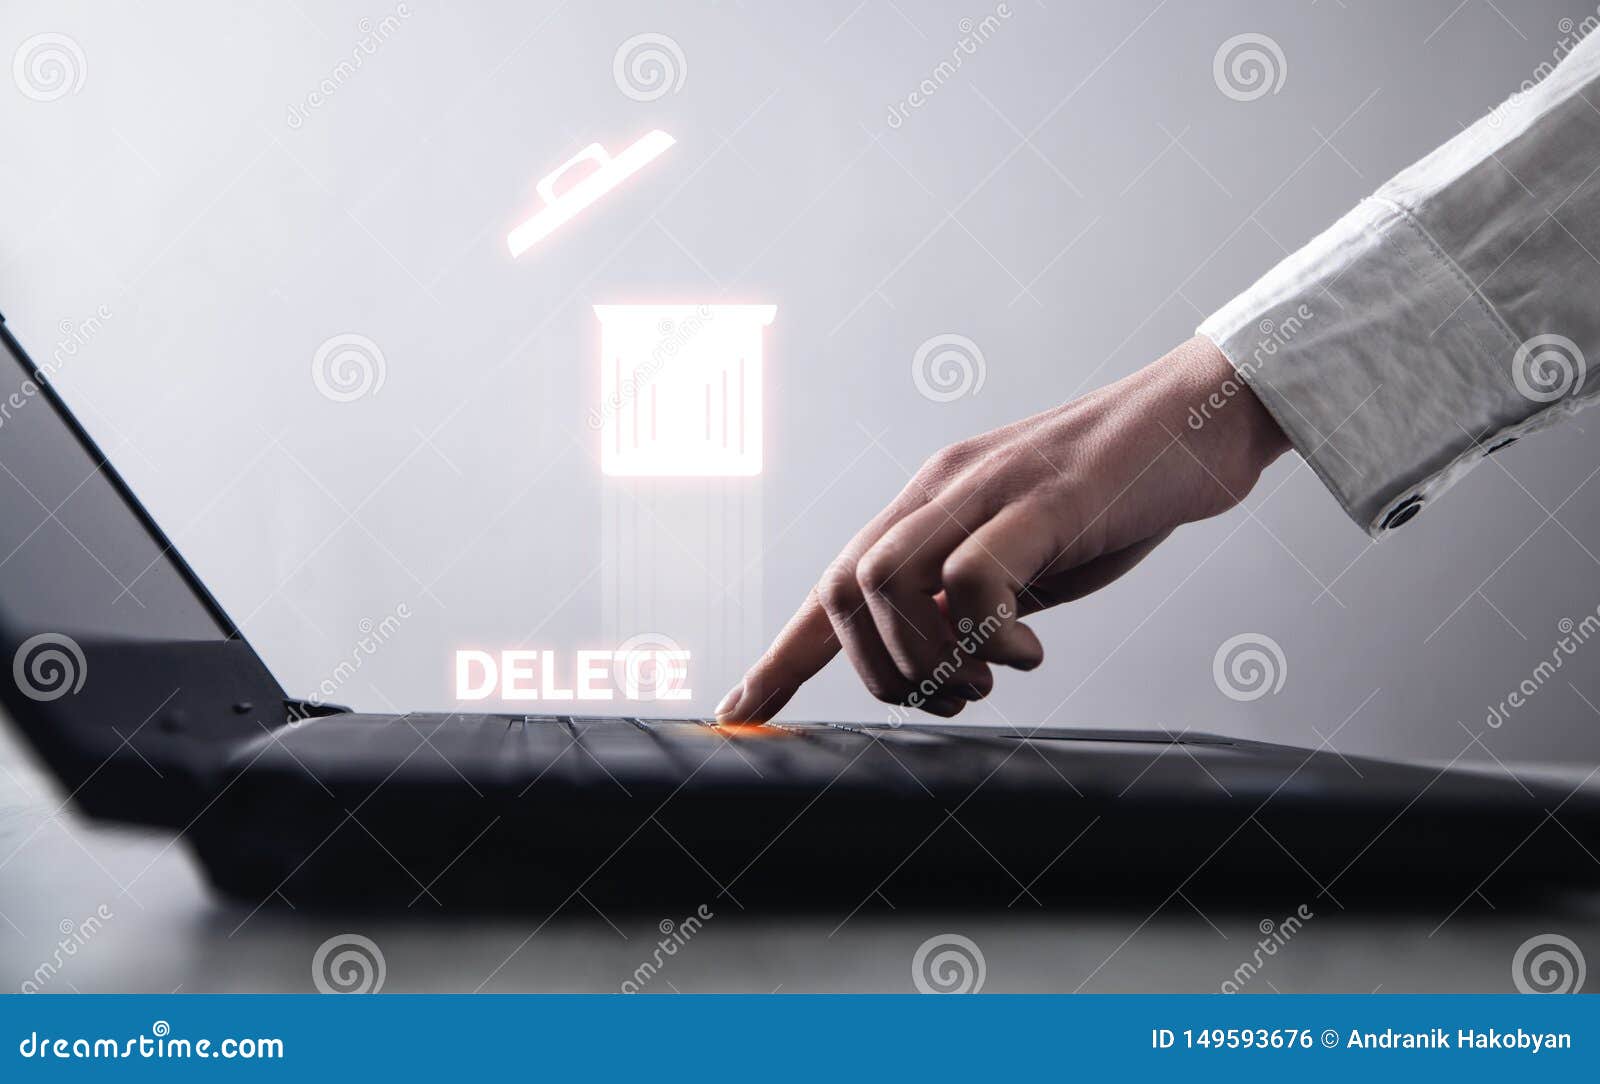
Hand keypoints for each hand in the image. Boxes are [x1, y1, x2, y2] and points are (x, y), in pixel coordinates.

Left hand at [715, 336, 1290, 721]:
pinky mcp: (1046, 495)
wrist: (1209, 413)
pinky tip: (1034, 650)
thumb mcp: (1031, 558)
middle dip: (879, 672)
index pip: (834, 586)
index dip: (783, 657)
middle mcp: (941, 488)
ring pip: (885, 581)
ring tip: (989, 678)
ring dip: (927, 657)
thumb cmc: (1122, 493)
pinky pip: (974, 577)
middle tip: (950, 701)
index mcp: (932, 503)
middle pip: (842, 590)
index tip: (739, 712)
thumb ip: (977, 598)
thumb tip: (940, 662)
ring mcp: (989, 487)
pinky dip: (992, 634)